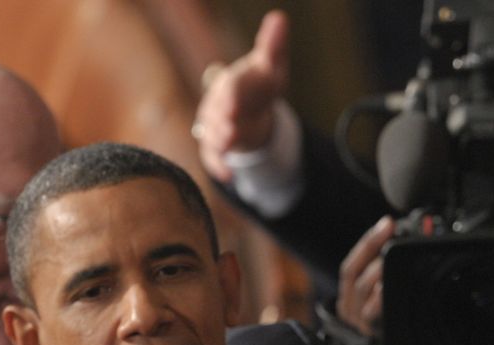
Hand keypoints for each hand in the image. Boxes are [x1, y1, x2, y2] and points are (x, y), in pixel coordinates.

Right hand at [195, 10, 289, 180]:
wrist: (247, 110)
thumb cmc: (258, 85)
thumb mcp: (270, 66)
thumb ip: (273, 46)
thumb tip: (281, 18)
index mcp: (231, 82)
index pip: (230, 86)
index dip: (231, 93)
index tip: (234, 101)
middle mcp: (218, 104)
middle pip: (217, 112)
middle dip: (222, 120)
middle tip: (229, 128)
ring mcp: (214, 127)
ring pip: (212, 135)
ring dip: (220, 142)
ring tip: (228, 145)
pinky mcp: (215, 147)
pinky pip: (213, 158)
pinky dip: (219, 167)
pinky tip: (228, 177)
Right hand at [336, 216, 394, 335]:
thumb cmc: (385, 339)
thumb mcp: (378, 309)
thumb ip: (383, 283)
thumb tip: (406, 251)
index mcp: (349, 301)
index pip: (353, 266)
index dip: (368, 242)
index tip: (388, 223)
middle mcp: (349, 312)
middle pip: (356, 274)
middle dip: (374, 248)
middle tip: (392, 231)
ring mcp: (358, 325)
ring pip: (362, 290)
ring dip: (378, 268)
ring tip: (393, 252)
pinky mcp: (370, 337)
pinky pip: (373, 314)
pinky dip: (380, 297)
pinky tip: (390, 286)